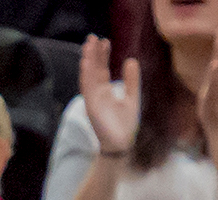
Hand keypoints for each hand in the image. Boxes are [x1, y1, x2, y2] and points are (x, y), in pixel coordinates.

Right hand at [79, 35, 140, 156]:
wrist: (123, 143)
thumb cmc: (126, 124)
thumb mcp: (132, 97)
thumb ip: (131, 80)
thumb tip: (131, 60)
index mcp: (105, 91)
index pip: (102, 69)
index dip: (103, 55)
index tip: (105, 41)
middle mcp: (97, 93)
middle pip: (93, 70)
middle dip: (92, 54)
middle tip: (92, 37)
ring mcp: (93, 99)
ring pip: (88, 76)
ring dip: (87, 61)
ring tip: (88, 45)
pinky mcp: (91, 106)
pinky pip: (87, 88)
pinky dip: (86, 75)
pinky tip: (86, 63)